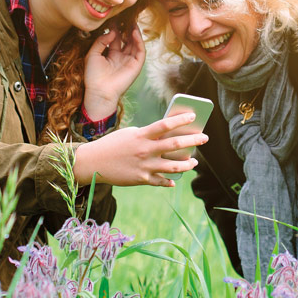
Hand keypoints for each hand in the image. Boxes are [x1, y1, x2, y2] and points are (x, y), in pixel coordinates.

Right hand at [73, 112, 208, 187]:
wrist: (93, 164)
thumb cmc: (112, 145)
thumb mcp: (130, 134)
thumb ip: (148, 135)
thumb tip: (168, 137)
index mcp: (141, 135)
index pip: (165, 125)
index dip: (181, 120)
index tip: (194, 116)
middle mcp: (145, 150)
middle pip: (175, 145)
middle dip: (193, 140)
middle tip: (204, 137)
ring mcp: (144, 166)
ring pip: (173, 166)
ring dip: (187, 164)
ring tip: (194, 162)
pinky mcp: (142, 179)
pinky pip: (161, 181)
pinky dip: (169, 181)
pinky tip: (174, 180)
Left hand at [82, 23, 144, 118]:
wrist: (99, 91)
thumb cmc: (93, 76)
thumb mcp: (93, 54)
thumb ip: (101, 41)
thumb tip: (111, 32)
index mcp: (111, 55)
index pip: (116, 38)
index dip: (116, 28)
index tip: (115, 17)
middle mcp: (121, 57)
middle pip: (126, 39)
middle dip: (126, 28)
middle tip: (126, 16)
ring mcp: (129, 61)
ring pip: (135, 44)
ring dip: (134, 33)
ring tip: (132, 22)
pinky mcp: (136, 66)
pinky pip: (140, 51)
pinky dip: (138, 42)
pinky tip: (134, 33)